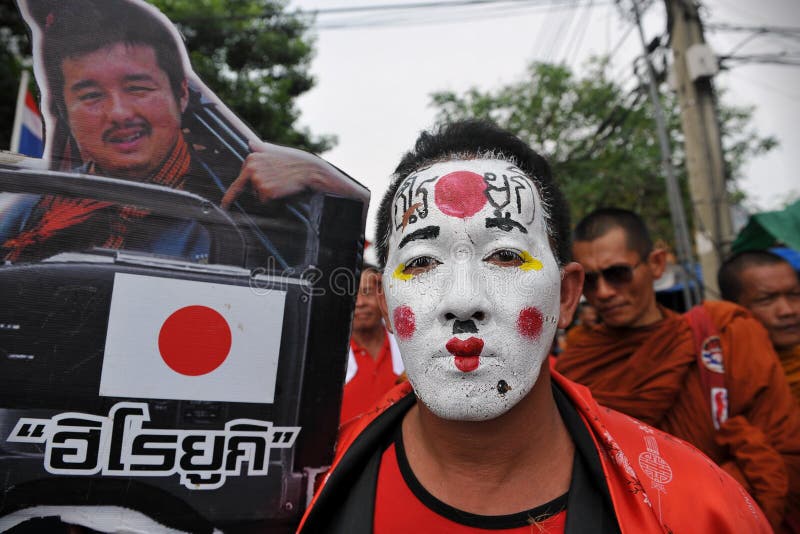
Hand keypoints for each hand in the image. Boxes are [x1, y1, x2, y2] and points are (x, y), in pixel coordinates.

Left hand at [221, 140, 359, 208]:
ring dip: (269, 192)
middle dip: (262, 187)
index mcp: (251, 157)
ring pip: (258, 195)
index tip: (239, 195)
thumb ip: (261, 148)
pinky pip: (265, 201)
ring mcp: (258, 180)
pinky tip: (284, 189)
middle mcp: (251, 168)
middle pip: (250, 186)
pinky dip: (274, 198)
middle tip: (278, 182)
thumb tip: (249, 143)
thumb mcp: (276, 150)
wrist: (310, 170)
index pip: (242, 178)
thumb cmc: (295, 161)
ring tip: (283, 183)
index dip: (254, 182)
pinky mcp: (265, 191)